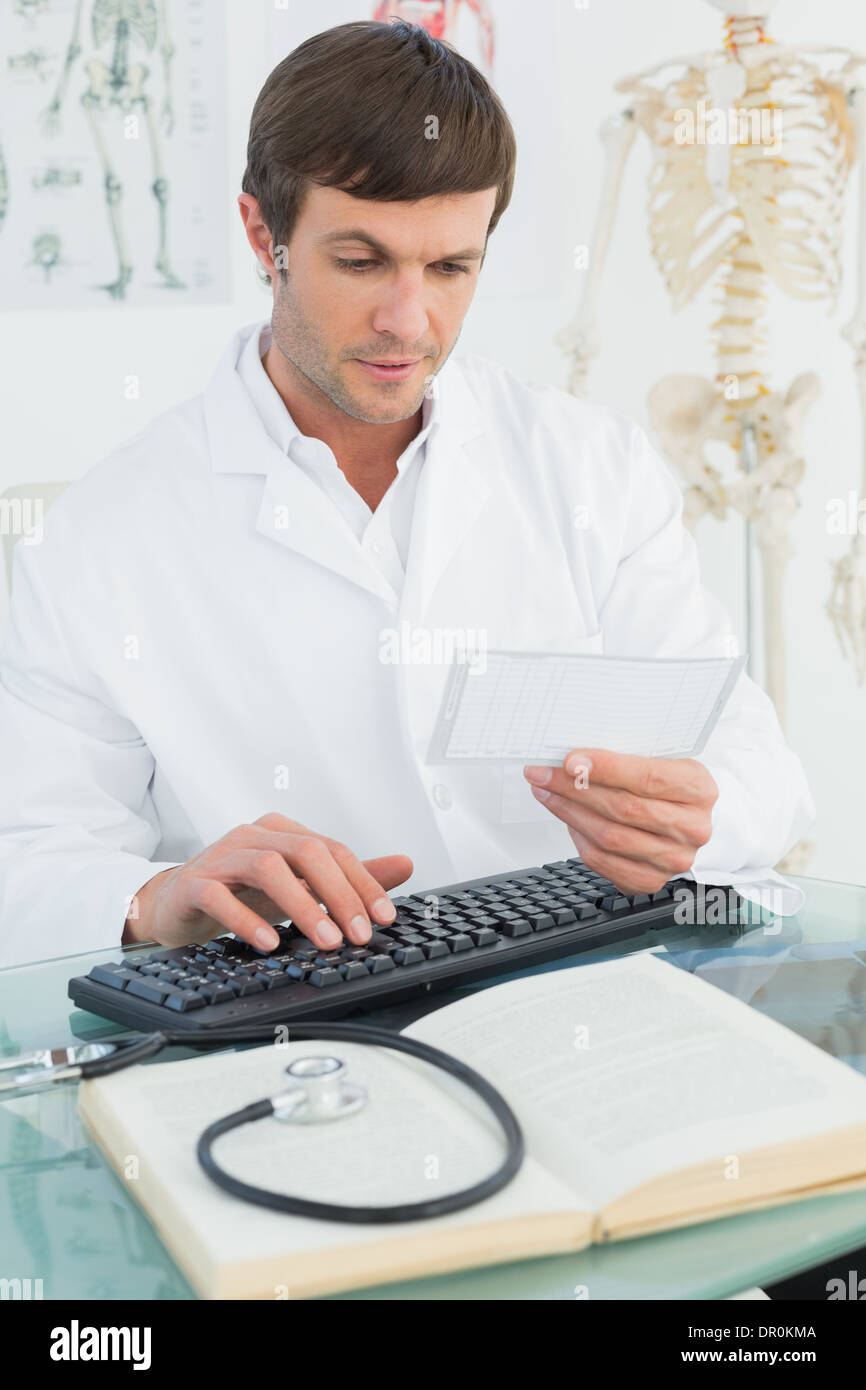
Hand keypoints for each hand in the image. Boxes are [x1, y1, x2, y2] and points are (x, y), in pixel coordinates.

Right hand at [123, 812, 412, 952]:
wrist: (176, 905)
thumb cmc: (243, 892)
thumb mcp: (300, 886)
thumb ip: (349, 878)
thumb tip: (406, 864)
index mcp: (283, 830)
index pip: (333, 850)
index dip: (362, 882)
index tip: (384, 918)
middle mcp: (253, 835)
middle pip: (306, 852)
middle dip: (339, 894)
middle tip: (360, 934)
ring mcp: (221, 856)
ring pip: (268, 867)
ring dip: (303, 905)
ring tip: (326, 940)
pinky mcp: (194, 884)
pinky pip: (221, 896)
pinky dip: (248, 919)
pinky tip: (270, 943)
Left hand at [523, 748, 717, 893]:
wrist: (688, 820)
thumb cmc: (670, 786)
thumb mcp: (664, 761)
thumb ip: (628, 758)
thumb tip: (577, 757)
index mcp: (699, 790)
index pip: (649, 778)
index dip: (606, 769)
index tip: (570, 760)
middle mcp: (692, 828)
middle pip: (623, 809)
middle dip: (575, 789)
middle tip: (544, 774)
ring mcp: (673, 859)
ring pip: (609, 837)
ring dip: (569, 813)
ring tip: (547, 793)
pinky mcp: (650, 881)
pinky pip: (603, 861)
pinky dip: (578, 838)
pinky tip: (567, 819)